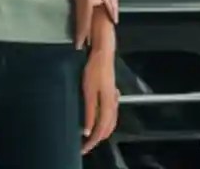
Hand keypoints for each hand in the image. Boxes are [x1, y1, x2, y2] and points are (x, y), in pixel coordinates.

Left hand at [81, 32, 118, 154]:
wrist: (103, 52)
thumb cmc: (94, 70)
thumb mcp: (89, 91)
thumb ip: (90, 111)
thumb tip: (88, 129)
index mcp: (108, 103)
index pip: (102, 127)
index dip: (94, 139)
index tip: (85, 147)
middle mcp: (113, 101)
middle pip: (108, 125)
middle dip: (99, 137)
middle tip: (88, 145)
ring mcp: (114, 95)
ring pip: (112, 119)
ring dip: (104, 130)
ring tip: (95, 136)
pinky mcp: (112, 90)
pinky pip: (112, 111)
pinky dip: (107, 120)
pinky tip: (103, 117)